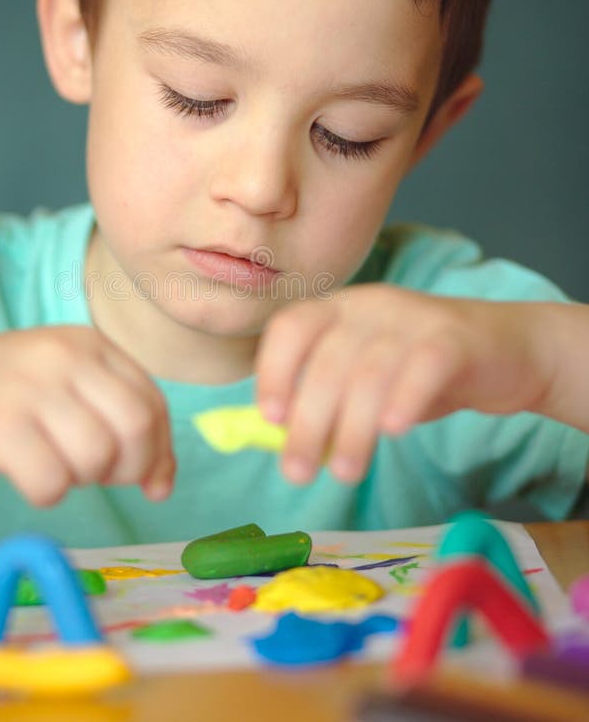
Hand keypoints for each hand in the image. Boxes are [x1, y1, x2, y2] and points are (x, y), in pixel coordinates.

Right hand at [0, 326, 174, 504]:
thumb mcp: (57, 380)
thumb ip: (111, 414)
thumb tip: (163, 482)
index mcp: (87, 342)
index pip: (153, 402)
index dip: (161, 451)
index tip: (153, 484)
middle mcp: (65, 356)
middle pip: (137, 427)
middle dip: (132, 469)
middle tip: (100, 480)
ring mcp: (31, 388)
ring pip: (98, 458)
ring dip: (82, 480)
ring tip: (52, 466)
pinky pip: (52, 482)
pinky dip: (46, 493)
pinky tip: (25, 476)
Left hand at [255, 284, 551, 484]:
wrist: (506, 350)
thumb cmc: (419, 371)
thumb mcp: (365, 380)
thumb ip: (326, 401)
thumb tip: (280, 439)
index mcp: (339, 309)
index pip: (291, 327)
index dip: (274, 370)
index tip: (271, 419)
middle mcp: (370, 305)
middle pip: (328, 361)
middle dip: (308, 421)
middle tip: (298, 472)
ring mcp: (413, 319)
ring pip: (371, 372)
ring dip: (352, 428)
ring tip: (344, 472)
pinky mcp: (455, 339)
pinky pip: (424, 367)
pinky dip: (405, 399)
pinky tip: (393, 431)